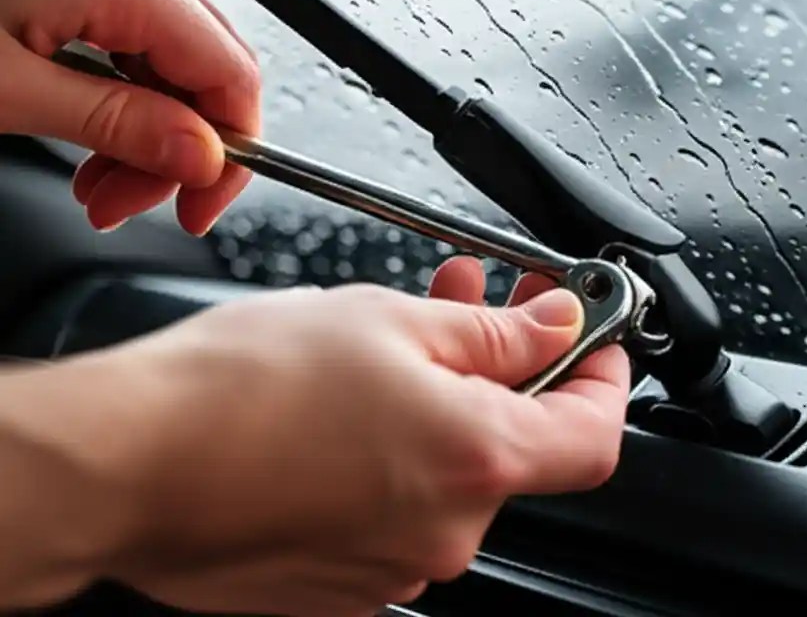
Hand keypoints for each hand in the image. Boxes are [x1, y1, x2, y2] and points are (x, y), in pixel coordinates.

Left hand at [0, 0, 259, 234]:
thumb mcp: (1, 92)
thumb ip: (118, 124)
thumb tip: (200, 158)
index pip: (230, 74)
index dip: (227, 152)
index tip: (196, 207)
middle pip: (204, 59)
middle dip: (176, 142)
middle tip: (124, 201)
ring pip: (165, 43)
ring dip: (143, 115)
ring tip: (91, 170)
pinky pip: (122, 15)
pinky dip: (112, 73)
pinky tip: (75, 112)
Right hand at [0, 257, 628, 615]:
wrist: (124, 464)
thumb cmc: (238, 390)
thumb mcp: (388, 321)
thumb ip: (496, 332)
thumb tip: (556, 324)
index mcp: (477, 459)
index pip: (597, 432)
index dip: (604, 375)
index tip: (588, 335)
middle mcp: (448, 530)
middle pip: (520, 447)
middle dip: (510, 369)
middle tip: (483, 304)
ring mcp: (396, 565)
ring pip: (454, 473)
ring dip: (448, 403)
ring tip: (401, 337)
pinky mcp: (347, 579)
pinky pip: (399, 510)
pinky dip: (398, 454)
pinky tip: (356, 404)